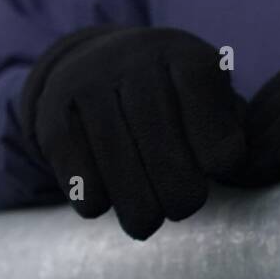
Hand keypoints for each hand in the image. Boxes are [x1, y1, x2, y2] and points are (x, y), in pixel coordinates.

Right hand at [19, 26, 246, 239]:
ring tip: (146, 225)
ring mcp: (89, 79)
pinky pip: (70, 152)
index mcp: (182, 53)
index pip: (199, 88)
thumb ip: (225, 122)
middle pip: (154, 124)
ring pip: (111, 145)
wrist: (98, 65)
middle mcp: (134, 57)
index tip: (221, 169)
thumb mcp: (206, 94)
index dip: (212, 133)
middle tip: (185, 209)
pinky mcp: (54, 108)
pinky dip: (86, 186)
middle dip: (174, 176)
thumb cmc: (173, 95)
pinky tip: (100, 207)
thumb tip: (226, 160)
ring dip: (131, 194)